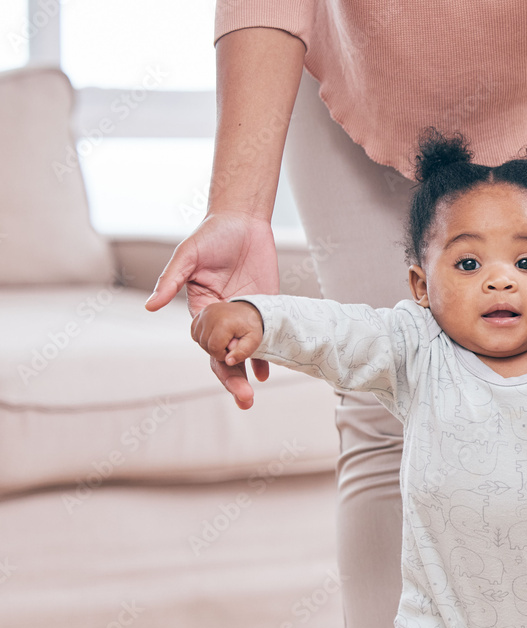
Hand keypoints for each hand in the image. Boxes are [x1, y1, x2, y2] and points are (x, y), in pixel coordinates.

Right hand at [145, 211, 279, 408]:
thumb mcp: (189, 256)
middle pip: (224, 356)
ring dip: (247, 375)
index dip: (214, 354)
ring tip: (250, 397)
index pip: (205, 342)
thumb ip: (172, 281)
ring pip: (245, 352)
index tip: (225, 360)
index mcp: (201, 309)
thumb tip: (151, 307)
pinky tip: (266, 375)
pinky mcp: (267, 310)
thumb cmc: (213, 234)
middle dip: (231, 378)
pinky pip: (266, 339)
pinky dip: (266, 358)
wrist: (245, 220)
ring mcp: (245, 317)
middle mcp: (223, 318)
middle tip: (242, 399)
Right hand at [191, 301, 263, 369]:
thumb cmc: (250, 326)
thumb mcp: (253, 341)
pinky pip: (195, 332)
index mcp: (224, 323)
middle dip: (216, 350)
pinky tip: (214, 335)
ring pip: (199, 340)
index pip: (214, 349)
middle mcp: (211, 316)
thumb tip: (228, 362)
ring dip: (210, 344)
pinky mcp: (200, 313)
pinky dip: (203, 337)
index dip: (222, 355)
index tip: (231, 351)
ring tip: (223, 339)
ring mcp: (204, 313)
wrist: (247, 309)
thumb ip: (242, 353)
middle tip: (229, 344)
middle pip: (205, 345)